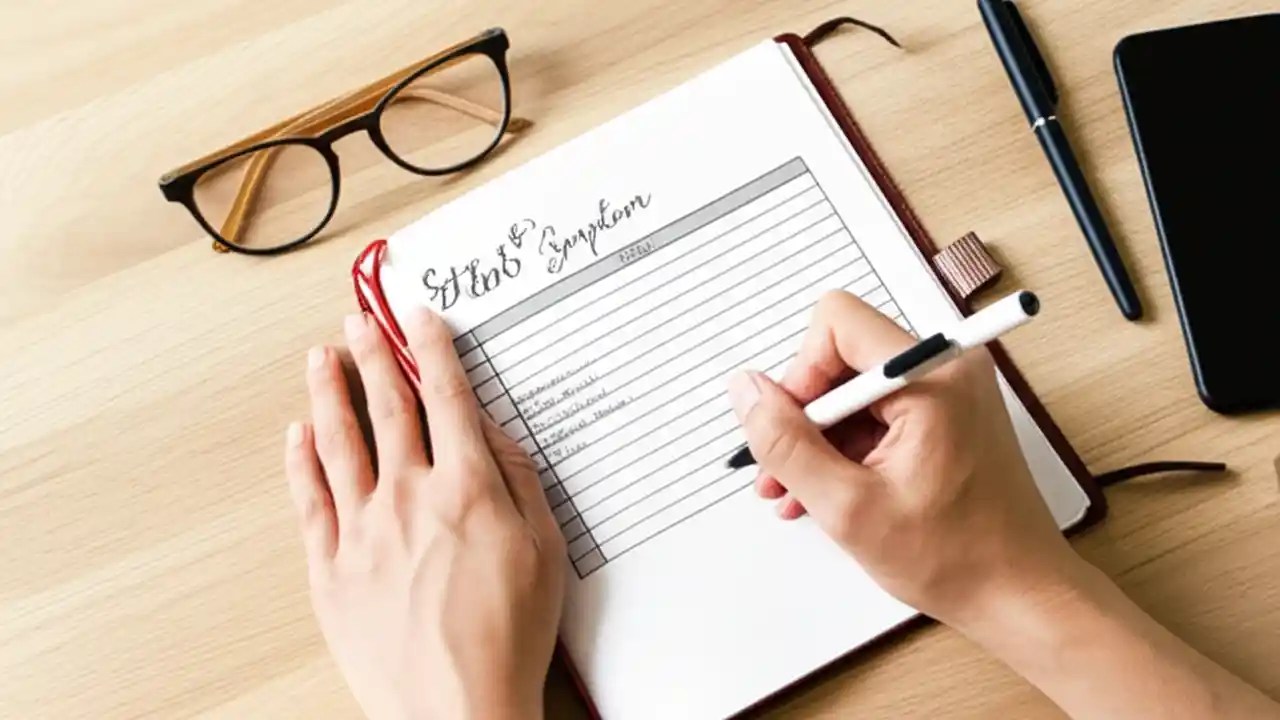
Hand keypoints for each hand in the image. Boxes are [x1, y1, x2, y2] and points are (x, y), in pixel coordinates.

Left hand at [284, 310, 564, 719]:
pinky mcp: (331, 568)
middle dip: (374, 356)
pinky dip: (301, 461)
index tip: (421, 320)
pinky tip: (297, 435)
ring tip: (321, 358)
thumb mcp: (544, 551)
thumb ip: (520, 481)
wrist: (458, 707)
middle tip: (358, 321)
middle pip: (387, 409)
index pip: (448, 400)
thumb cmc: (509, 636)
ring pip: (339, 443)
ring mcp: (362, 531)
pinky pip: (309, 501)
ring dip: (329, 393)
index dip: (434, 352)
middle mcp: (409, 497)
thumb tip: (493, 432)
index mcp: (467, 488)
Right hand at [729, 292, 1279, 718]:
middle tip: (782, 469)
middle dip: (803, 415)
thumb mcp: (849, 506)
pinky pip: (877, 414)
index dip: (800, 374)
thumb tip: (747, 392)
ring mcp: (949, 393)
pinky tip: (825, 493)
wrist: (1020, 596)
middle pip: (842, 357)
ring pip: (853, 392)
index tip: (791, 428)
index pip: (837, 323)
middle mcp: (947, 370)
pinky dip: (845, 449)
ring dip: (818, 440)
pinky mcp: (946, 417)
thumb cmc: (960, 557)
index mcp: (933, 377)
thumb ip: (787, 444)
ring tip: (797, 493)